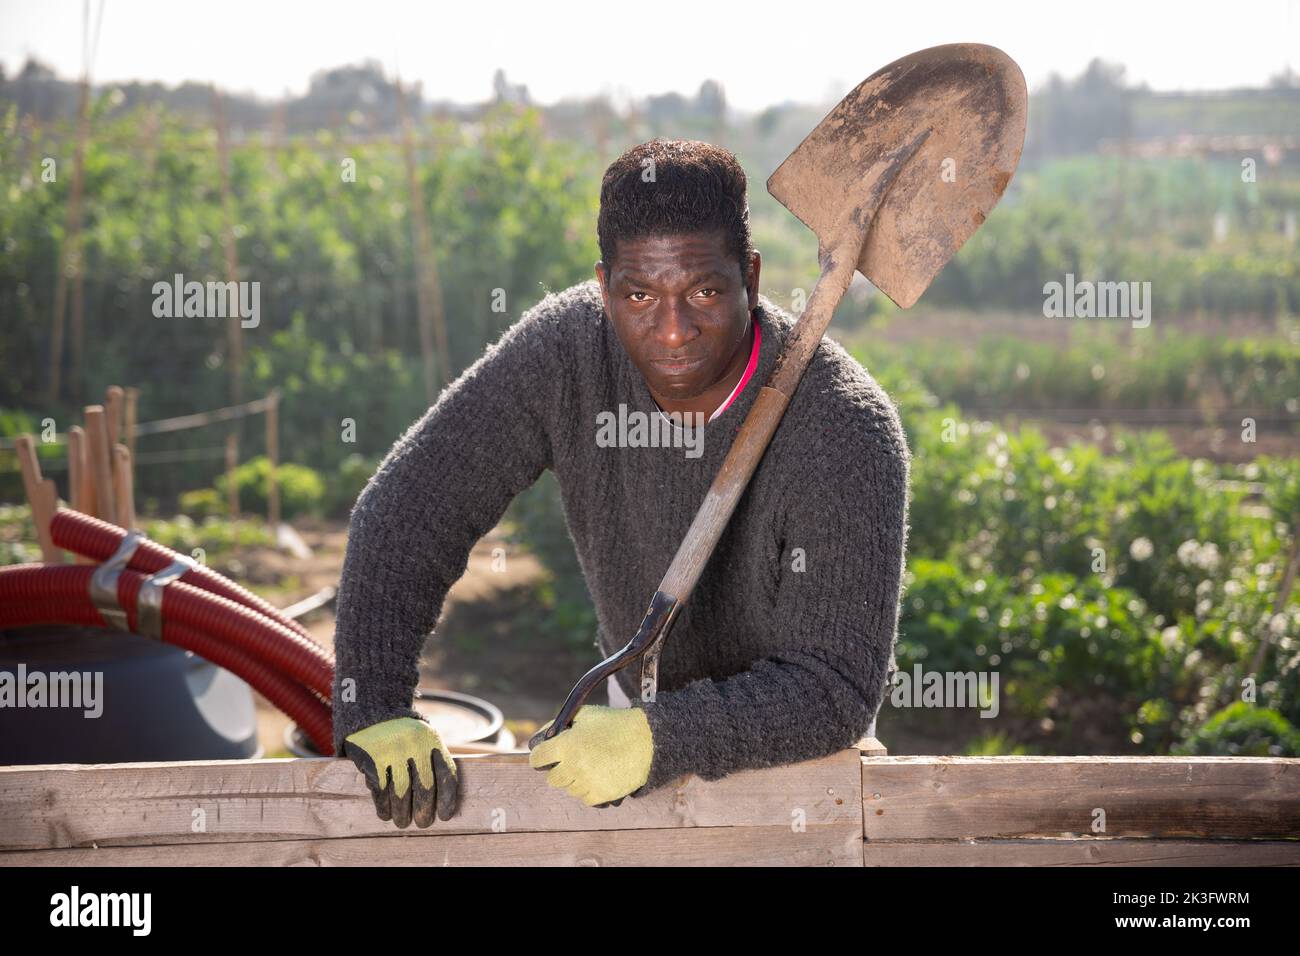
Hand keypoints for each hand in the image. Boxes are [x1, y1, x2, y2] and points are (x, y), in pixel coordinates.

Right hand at [343, 717, 458, 826]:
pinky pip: (380, 790)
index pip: (446, 774)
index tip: (445, 816)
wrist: (373, 714)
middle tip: (423, 823)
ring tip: (402, 822)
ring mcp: (392, 752)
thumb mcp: (424, 739)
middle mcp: (414, 745)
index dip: (447, 798)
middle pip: (424, 787)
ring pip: (401, 792)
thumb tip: (440, 801)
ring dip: (402, 812)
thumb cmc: (405, 735)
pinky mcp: (372, 759)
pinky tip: (385, 814)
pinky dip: (383, 806)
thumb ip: (433, 763)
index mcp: (432, 740)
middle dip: (424, 810)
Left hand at [528, 705, 652, 806]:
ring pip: (569, 789)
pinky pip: (585, 798)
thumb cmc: (614, 724)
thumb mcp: (585, 715)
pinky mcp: (600, 795)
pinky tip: (601, 775)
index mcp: (565, 745)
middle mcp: (573, 766)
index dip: (541, 756)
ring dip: (576, 780)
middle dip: (560, 769)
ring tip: (594, 765)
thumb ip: (560, 724)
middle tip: (574, 760)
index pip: (537, 759)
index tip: (546, 756)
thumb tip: (542, 737)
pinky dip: (590, 790)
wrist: (647, 740)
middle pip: (552, 779)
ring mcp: (586, 783)